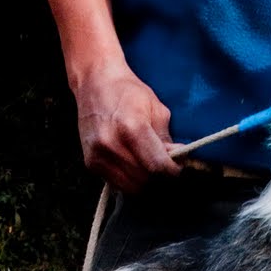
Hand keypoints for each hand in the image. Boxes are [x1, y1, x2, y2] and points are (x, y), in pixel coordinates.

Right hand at [72, 61, 181, 191]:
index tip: (179, 170)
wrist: (94, 83)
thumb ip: (166, 138)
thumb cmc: (128, 92)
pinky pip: (117, 184)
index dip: (172, 172)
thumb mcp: (155, 109)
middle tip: (166, 167)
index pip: (158, 166)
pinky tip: (134, 167)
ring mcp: (98, 156)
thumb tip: (180, 159)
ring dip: (145, 182)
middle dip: (159, 178)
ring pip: (131, 187)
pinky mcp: (91, 163)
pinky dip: (130, 180)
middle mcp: (112, 144)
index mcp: (131, 128)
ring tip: (150, 168)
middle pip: (145, 180)